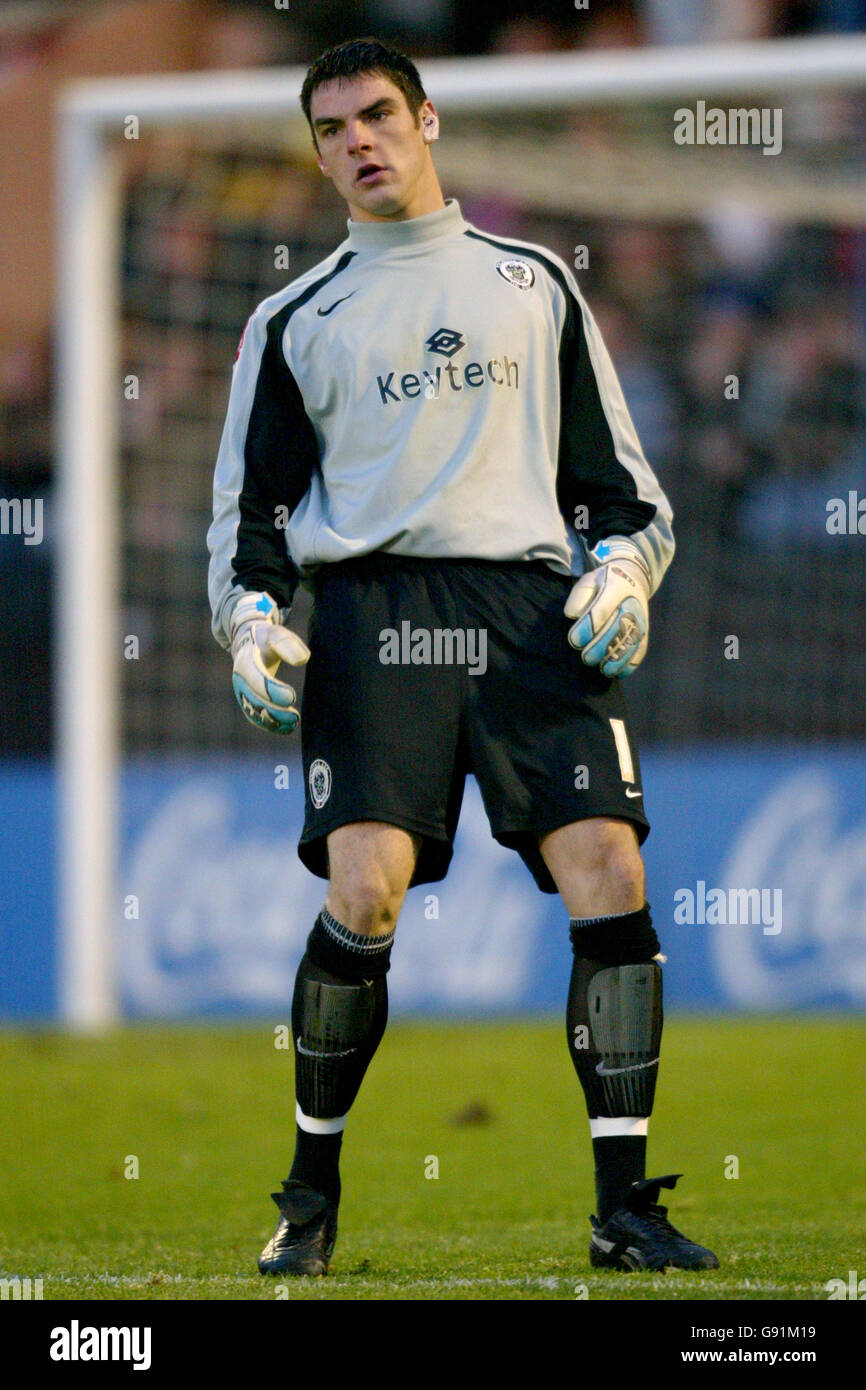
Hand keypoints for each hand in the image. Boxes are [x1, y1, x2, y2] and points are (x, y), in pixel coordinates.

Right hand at [230, 591, 309, 732]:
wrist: (248, 642)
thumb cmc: (266, 638)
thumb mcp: (277, 634)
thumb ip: (288, 644)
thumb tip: (302, 660)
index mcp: (245, 661)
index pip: (256, 679)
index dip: (272, 690)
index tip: (291, 697)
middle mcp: (240, 680)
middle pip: (253, 700)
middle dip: (274, 711)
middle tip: (295, 717)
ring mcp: (241, 692)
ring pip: (253, 713)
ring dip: (272, 722)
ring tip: (293, 724)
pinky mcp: (247, 701)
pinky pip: (255, 717)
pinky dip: (269, 725)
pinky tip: (287, 728)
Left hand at [564, 538, 649, 676]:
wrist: (633, 579)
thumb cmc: (603, 583)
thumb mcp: (588, 581)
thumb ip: (579, 597)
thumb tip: (573, 616)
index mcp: (615, 588)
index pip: (601, 611)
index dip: (587, 629)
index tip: (575, 640)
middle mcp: (632, 605)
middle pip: (617, 631)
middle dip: (600, 648)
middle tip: (586, 658)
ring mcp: (641, 621)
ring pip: (631, 644)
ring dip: (617, 660)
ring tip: (603, 669)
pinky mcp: (644, 633)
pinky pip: (640, 652)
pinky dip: (630, 664)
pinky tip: (617, 672)